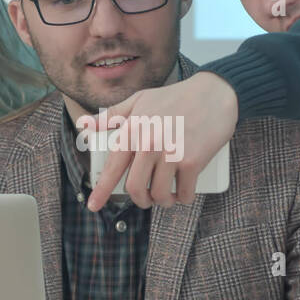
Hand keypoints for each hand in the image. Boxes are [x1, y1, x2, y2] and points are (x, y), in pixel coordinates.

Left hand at [85, 71, 237, 210]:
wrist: (214, 93)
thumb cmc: (176, 97)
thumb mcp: (140, 99)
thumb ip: (113, 115)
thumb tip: (84, 125)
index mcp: (133, 130)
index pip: (112, 167)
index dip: (101, 190)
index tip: (93, 206)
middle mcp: (149, 143)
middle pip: (135, 188)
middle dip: (140, 200)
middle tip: (146, 199)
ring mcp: (171, 153)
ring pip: (159, 194)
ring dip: (162, 202)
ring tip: (167, 196)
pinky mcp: (193, 161)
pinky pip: (183, 193)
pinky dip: (182, 198)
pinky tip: (183, 194)